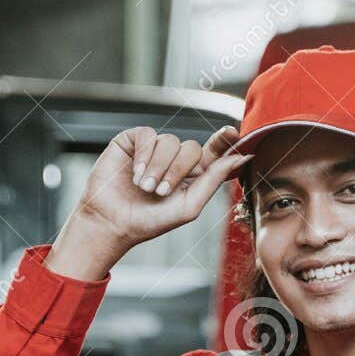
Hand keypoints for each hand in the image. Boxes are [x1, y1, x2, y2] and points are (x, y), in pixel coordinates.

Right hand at [45, 125, 251, 281]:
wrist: (113, 223)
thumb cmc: (150, 221)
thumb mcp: (189, 207)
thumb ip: (214, 180)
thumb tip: (242, 157)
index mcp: (191, 174)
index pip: (213, 151)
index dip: (224, 140)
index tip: (233, 132)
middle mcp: (174, 158)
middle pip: (191, 148)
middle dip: (178, 170)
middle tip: (160, 192)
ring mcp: (153, 148)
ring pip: (169, 141)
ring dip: (158, 167)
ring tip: (144, 187)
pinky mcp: (133, 141)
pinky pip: (147, 134)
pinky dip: (144, 154)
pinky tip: (135, 172)